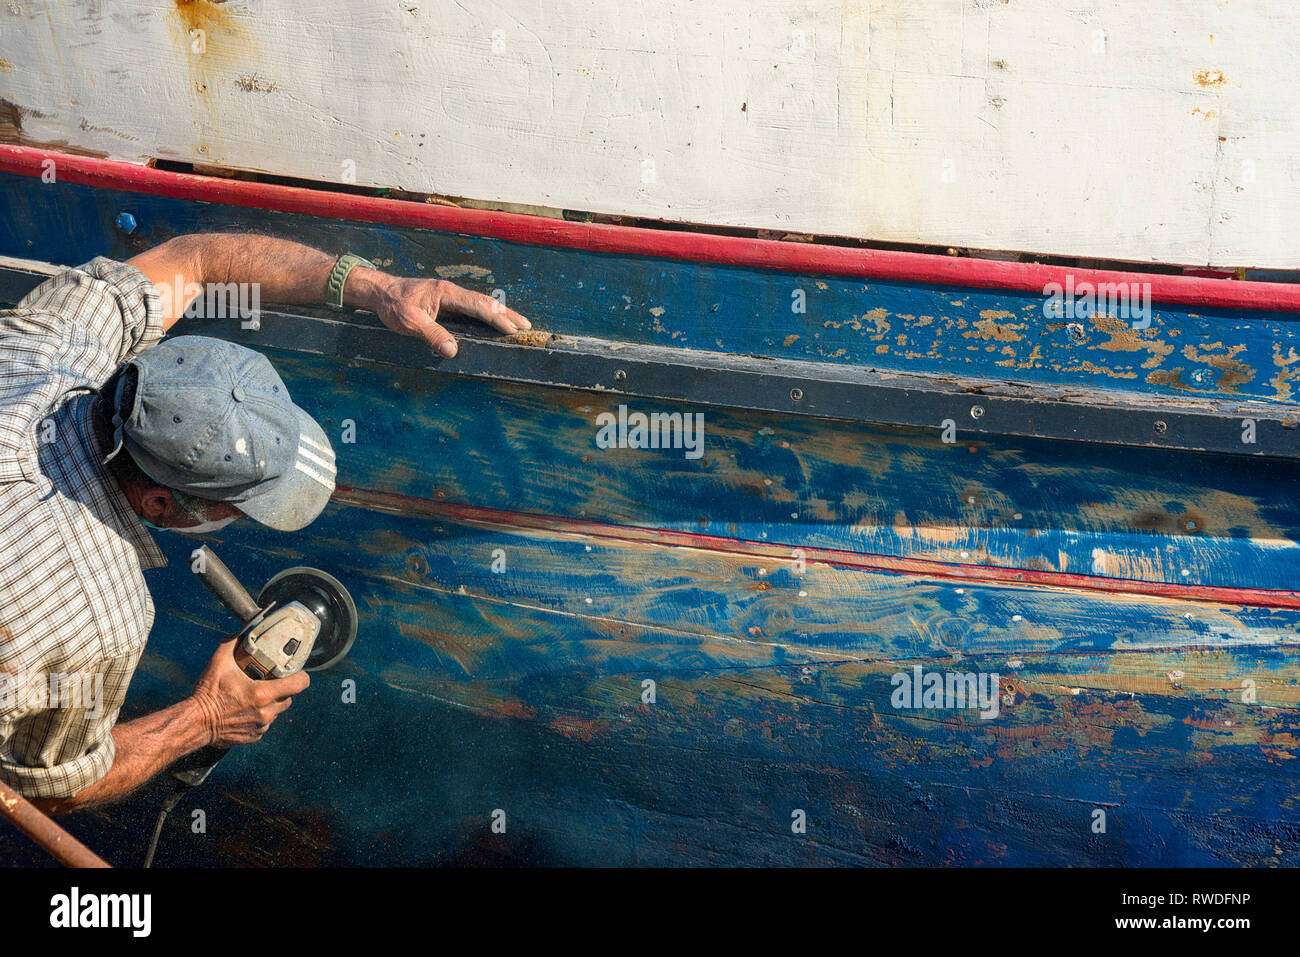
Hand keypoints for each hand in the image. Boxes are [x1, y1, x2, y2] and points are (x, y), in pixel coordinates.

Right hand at [190, 637, 309, 746]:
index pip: (299, 684)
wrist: (195, 723)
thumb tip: (240, 633)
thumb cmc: (207, 694)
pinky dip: (260, 716)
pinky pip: (265, 724)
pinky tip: (247, 710)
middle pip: (289, 698)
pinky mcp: (254, 736)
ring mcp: (261, 727)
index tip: (296, 672)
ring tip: (256, 696)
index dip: (301, 676)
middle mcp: (266, 713)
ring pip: (277, 712)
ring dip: (272, 704)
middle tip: (271, 682)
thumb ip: (231, 644)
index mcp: (262, 694)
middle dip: (283, 690)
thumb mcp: (218, 663)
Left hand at [363, 271, 531, 357]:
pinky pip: (472, 307)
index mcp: (446, 293)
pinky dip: (487, 314)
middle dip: (507, 314)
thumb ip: (432, 335)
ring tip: (517, 324)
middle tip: (526, 327)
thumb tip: (453, 350)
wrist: (380, 292)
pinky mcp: (446, 302)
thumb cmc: (393, 305)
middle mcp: (452, 292)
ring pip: (481, 304)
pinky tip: (493, 321)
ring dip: (500, 313)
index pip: (477, 306)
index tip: (512, 329)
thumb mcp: (409, 322)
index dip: (496, 318)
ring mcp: (450, 296)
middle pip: (485, 302)